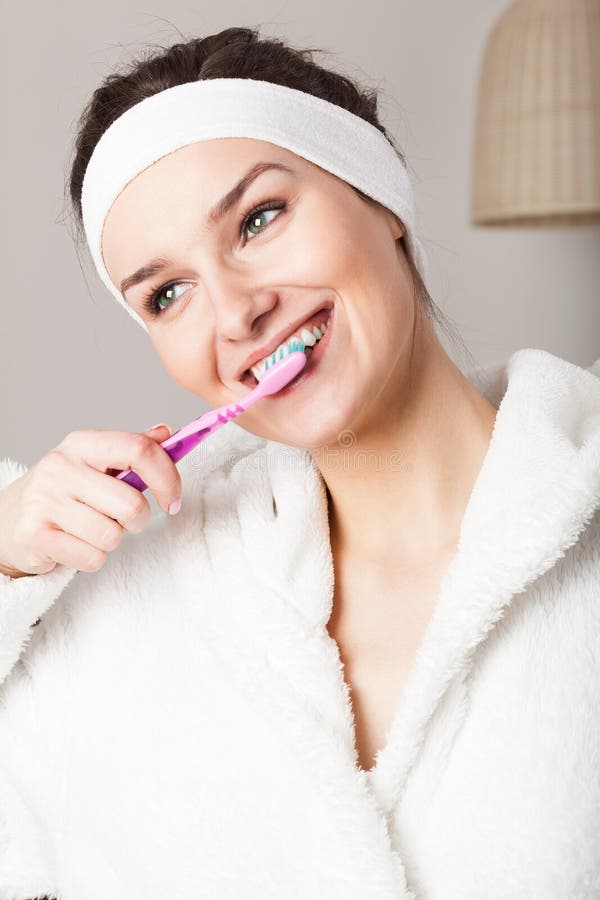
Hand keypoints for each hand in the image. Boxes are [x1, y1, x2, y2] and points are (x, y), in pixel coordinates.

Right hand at [0, 424, 180, 577]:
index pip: (139, 449)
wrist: (8, 518)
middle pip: (131, 503)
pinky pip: (92, 558)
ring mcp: (44, 499)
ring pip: (112, 535)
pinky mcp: (34, 534)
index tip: (173, 500)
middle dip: (139, 520)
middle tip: (126, 521)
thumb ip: (132, 451)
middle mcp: (61, 466)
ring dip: (112, 540)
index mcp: (82, 443)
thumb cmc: (64, 491)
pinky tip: (75, 544)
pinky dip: (92, 558)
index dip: (167, 478)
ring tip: (92, 530)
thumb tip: (166, 432)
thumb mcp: (95, 463)